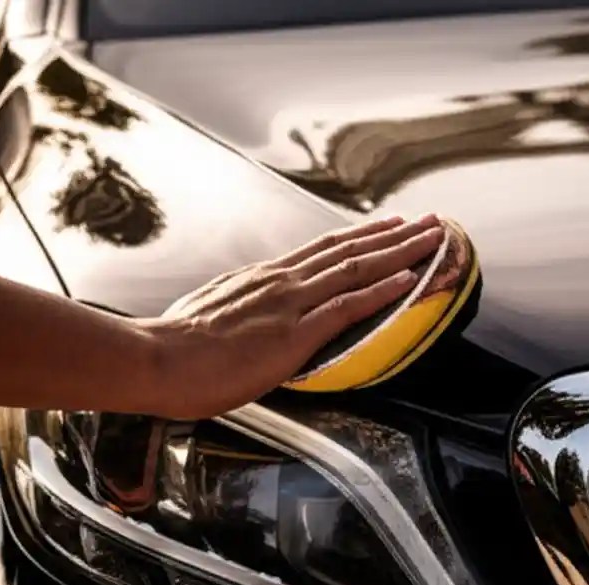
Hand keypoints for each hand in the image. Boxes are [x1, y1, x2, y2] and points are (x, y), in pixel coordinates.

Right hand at [136, 214, 443, 418]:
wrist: (154, 359)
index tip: (389, 226)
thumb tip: (247, 319)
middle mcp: (281, 282)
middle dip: (396, 235)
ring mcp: (290, 304)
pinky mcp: (294, 334)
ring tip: (434, 238)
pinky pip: (348, 305)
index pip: (323, 251)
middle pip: (350, 250)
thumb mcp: (210, 318)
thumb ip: (238, 313)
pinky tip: (409, 278)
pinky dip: (383, 290)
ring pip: (358, 268)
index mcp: (262, 279)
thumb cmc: (172, 350)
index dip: (361, 238)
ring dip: (402, 252)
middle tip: (431, 221)